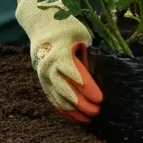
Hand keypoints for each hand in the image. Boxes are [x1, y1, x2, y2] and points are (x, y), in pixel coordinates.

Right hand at [15, 0, 102, 122]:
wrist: (42, 23)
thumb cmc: (67, 28)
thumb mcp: (82, 36)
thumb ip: (88, 55)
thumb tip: (98, 76)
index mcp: (59, 52)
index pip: (74, 74)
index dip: (88, 88)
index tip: (100, 98)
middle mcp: (48, 66)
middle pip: (65, 90)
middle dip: (82, 103)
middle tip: (97, 111)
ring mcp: (43, 75)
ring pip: (58, 98)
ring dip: (73, 110)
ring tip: (89, 118)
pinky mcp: (42, 80)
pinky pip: (52, 99)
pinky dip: (64, 109)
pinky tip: (76, 117)